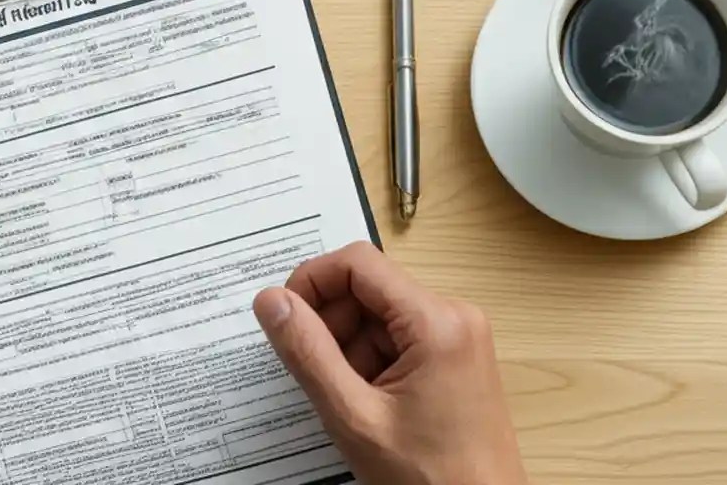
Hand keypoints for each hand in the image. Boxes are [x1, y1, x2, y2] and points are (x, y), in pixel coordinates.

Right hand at [252, 242, 526, 484]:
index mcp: (437, 321)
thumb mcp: (354, 417)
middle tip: (311, 370)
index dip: (311, 281)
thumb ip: (308, 353)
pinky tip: (366, 403)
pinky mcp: (452, 358)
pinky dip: (368, 362)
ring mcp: (456, 337)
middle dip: (329, 322)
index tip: (283, 316)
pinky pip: (396, 338)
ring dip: (347, 347)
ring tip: (346, 399)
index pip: (358, 263)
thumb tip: (270, 302)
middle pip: (367, 287)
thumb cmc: (431, 480)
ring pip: (377, 315)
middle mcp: (454, 317)